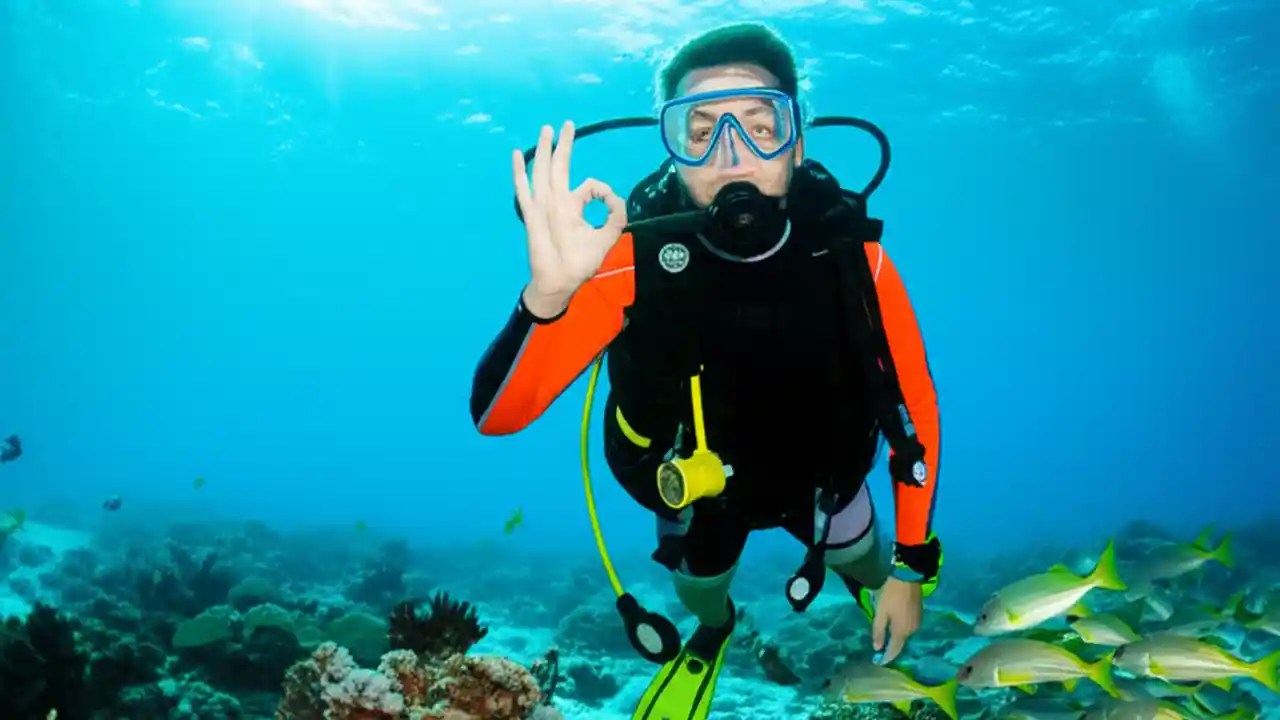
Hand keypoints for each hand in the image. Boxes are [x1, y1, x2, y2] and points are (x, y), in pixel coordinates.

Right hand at [512, 121, 627, 317]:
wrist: (561, 280)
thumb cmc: (581, 262)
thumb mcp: (607, 236)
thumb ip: (615, 215)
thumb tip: (614, 195)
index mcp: (574, 205)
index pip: (588, 186)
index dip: (602, 189)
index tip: (608, 199)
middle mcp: (558, 201)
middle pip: (560, 166)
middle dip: (564, 145)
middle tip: (567, 124)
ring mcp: (543, 206)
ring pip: (542, 171)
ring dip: (544, 150)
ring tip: (546, 129)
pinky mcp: (532, 215)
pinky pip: (524, 190)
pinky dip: (520, 172)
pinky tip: (517, 154)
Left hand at [870, 576, 921, 664]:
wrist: (908, 577)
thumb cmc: (890, 594)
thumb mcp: (880, 612)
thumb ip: (878, 631)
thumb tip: (877, 648)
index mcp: (901, 632)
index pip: (894, 650)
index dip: (887, 657)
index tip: (880, 662)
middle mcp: (912, 631)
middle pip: (901, 643)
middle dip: (892, 647)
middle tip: (881, 649)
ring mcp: (918, 622)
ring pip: (905, 635)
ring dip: (897, 637)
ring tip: (888, 639)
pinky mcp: (920, 614)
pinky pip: (909, 627)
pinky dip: (902, 629)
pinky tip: (896, 626)